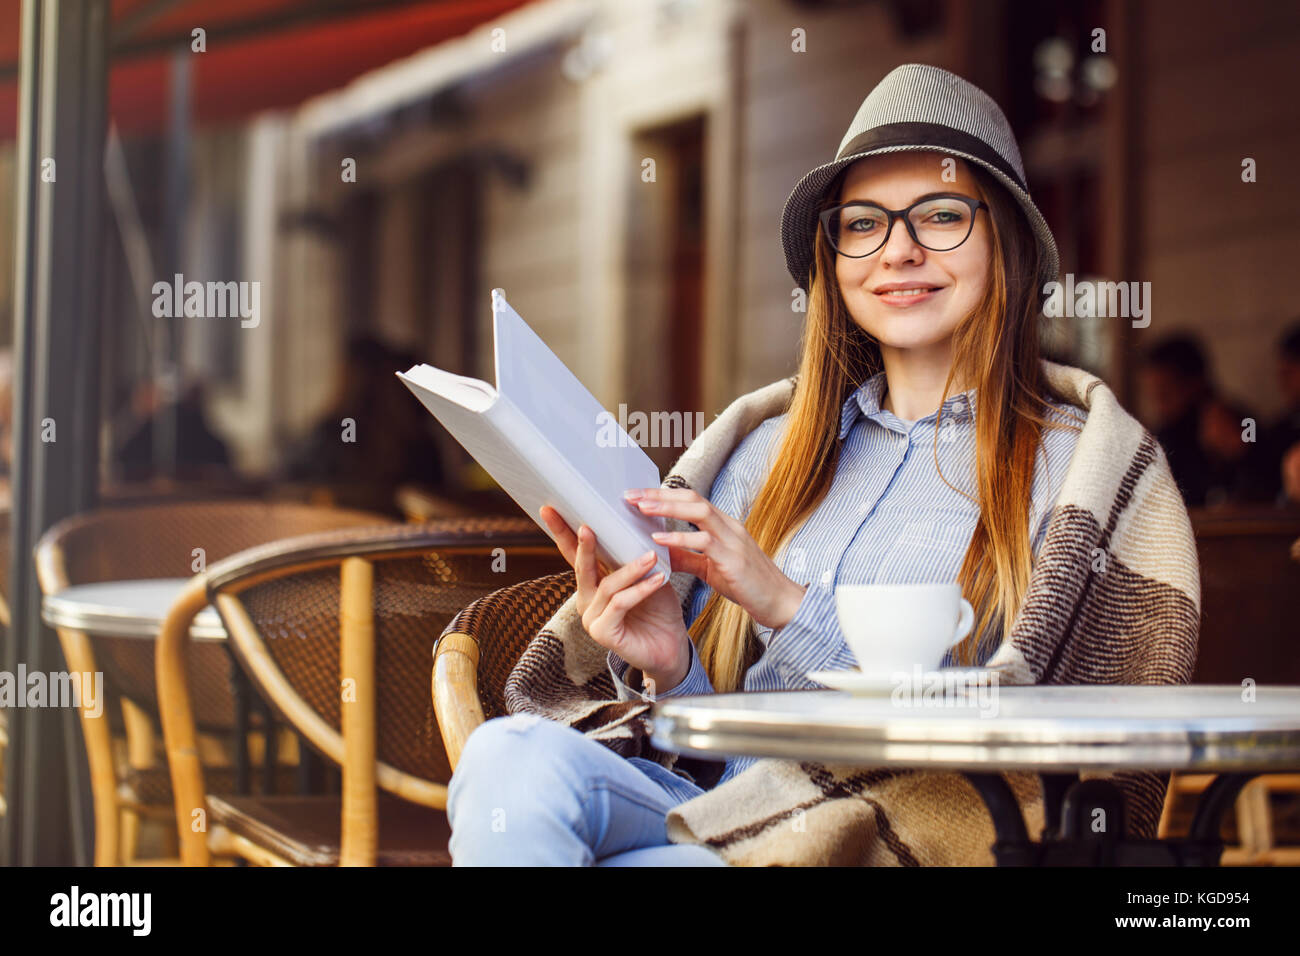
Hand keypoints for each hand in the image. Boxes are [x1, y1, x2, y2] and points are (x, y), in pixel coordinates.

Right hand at [538, 506, 690, 691]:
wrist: (671, 645)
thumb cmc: (659, 608)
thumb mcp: (647, 573)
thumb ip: (634, 552)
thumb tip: (637, 518)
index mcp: (593, 582)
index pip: (574, 553)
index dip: (562, 531)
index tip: (550, 508)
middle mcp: (586, 599)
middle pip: (581, 567)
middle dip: (583, 545)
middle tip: (587, 525)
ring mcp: (592, 617)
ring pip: (607, 586)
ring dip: (631, 569)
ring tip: (651, 556)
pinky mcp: (603, 633)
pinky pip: (620, 604)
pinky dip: (640, 590)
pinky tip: (658, 580)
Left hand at [625, 487, 805, 629]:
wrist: (780, 603)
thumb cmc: (748, 585)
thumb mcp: (711, 567)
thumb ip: (687, 556)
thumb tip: (660, 549)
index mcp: (723, 525)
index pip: (690, 499)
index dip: (663, 494)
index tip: (636, 495)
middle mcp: (729, 526)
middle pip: (692, 498)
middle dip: (659, 494)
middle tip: (630, 495)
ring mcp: (733, 540)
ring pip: (699, 512)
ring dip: (668, 508)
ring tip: (641, 508)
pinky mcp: (734, 559)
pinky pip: (704, 542)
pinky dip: (680, 539)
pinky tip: (659, 539)